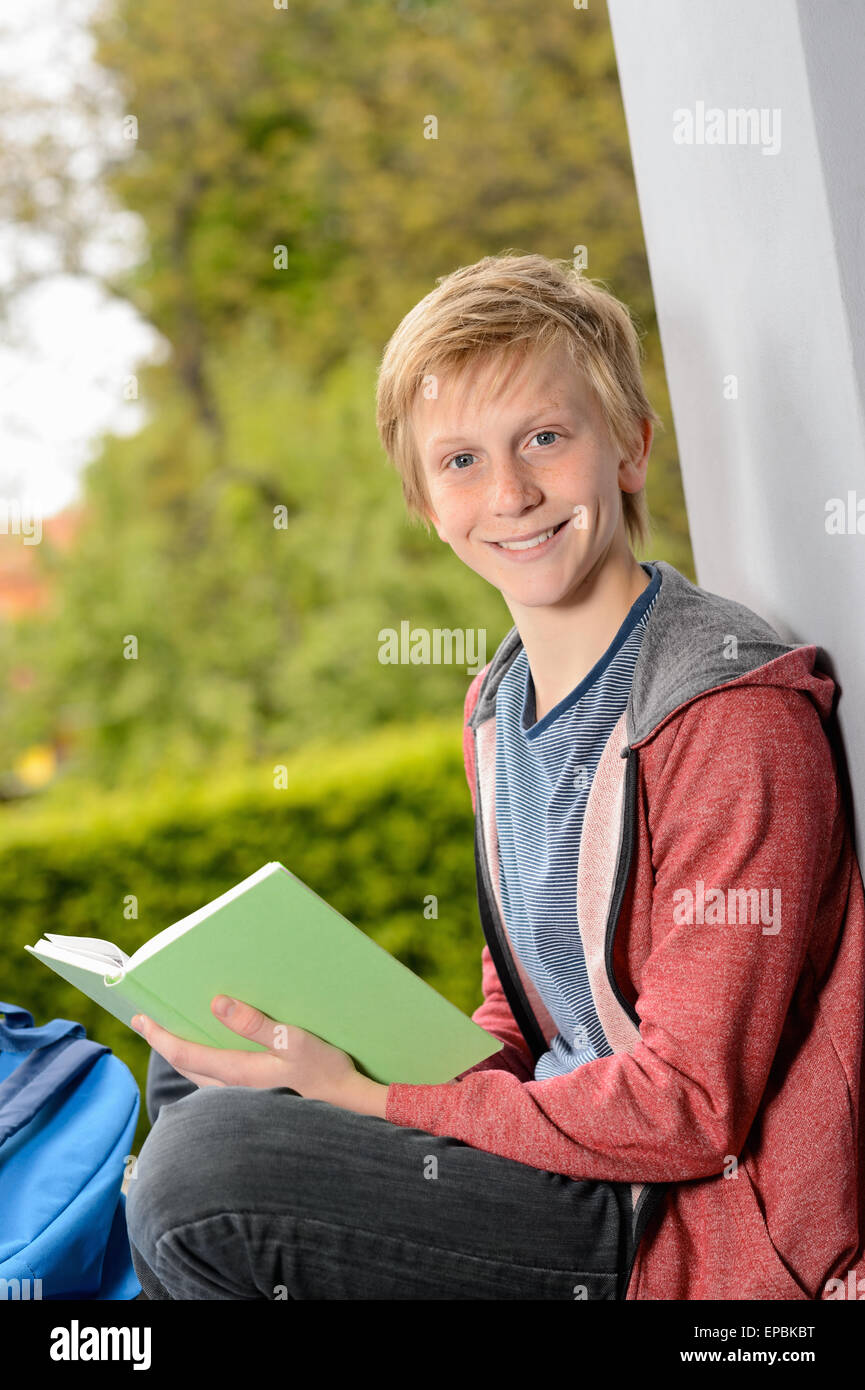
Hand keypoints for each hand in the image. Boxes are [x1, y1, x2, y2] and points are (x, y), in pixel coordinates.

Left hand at [131, 995, 388, 1116]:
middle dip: (165, 1043)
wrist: (352, 1111)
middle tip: (151, 1023)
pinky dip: (207, 1065)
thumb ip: (254, 1023)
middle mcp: (232, 1090)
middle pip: (186, 1065)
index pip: (183, 1052)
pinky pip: (218, 1083)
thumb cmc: (326, 1073)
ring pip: (201, 1077)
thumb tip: (216, 1004)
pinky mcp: (256, 1104)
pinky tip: (218, 1057)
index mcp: (237, 1072)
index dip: (158, 1034)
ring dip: (185, 1056)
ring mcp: (242, 1100)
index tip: (139, 1017)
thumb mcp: (293, 1040)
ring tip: (180, 1035)